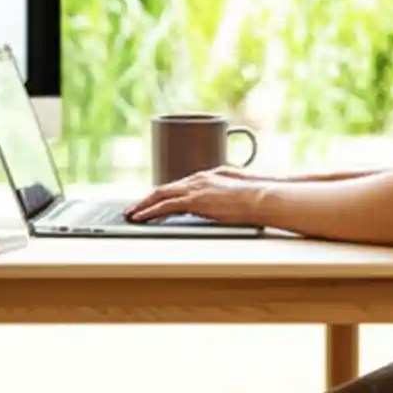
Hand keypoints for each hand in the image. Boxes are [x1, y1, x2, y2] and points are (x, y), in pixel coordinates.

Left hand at [123, 168, 268, 224]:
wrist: (262, 197)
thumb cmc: (255, 195)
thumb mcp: (237, 188)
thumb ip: (224, 189)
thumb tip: (220, 196)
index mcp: (206, 176)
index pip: (178, 186)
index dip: (163, 195)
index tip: (152, 202)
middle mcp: (196, 179)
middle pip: (164, 188)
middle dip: (146, 199)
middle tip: (133, 208)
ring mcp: (194, 188)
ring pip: (159, 195)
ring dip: (143, 206)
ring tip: (131, 214)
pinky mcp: (194, 200)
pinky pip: (164, 206)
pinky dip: (150, 211)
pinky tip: (141, 218)